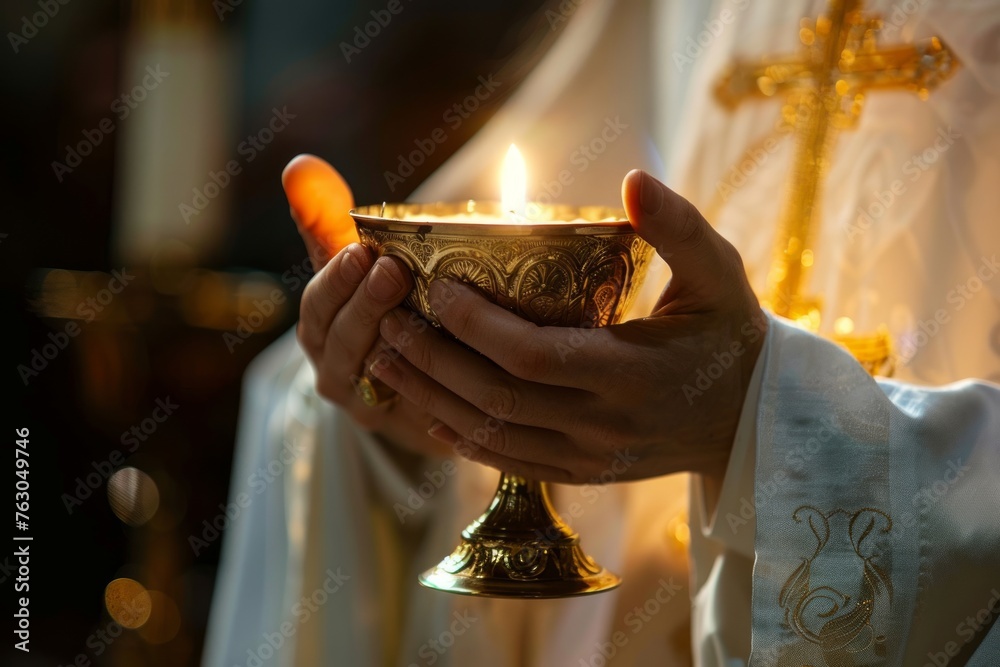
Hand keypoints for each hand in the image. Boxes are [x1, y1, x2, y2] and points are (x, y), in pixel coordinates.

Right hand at [284, 154, 454, 458]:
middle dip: (366, 304)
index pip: (319, 304)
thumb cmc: (374, 311)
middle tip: (393, 268)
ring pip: (377, 372)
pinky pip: (415, 405)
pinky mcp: (405, 425)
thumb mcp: (347, 268)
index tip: (360, 249)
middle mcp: (335, 367)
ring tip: (423, 309)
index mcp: (320, 326)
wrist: (400, 391)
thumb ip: (325, 220)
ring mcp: (368, 401)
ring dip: (398, 340)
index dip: (337, 278)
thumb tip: (298, 164)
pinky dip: (428, 382)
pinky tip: (453, 359)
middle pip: (342, 339)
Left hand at [369, 170, 766, 484]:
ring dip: (432, 399)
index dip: (477, 325)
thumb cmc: (730, 334)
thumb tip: (634, 179)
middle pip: (498, 399)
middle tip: (387, 322)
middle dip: (434, 361)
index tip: (436, 287)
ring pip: (494, 437)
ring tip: (384, 360)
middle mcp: (605, 425)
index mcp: (633, 373)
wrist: (750, 418)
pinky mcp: (583, 474)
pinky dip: (464, 441)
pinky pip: (510, 465)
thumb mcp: (719, 274)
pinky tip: (427, 413)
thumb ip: (680, 227)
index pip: (535, 356)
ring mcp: (591, 458)